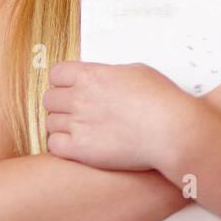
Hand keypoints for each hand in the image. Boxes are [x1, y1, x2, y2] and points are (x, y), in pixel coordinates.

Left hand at [43, 59, 189, 171]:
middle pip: (49, 98)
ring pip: (50, 122)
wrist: (170, 130)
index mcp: (91, 75)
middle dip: (60, 104)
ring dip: (62, 125)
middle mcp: (80, 98)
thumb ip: (110, 75)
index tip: (69, 87)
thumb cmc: (161, 100)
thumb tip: (105, 79)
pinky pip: (53, 145)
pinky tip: (77, 145)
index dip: (62, 81)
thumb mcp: (135, 71)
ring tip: (79, 129)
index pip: (56, 73)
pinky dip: (62, 145)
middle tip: (74, 110)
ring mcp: (78, 124)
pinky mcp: (81, 150)